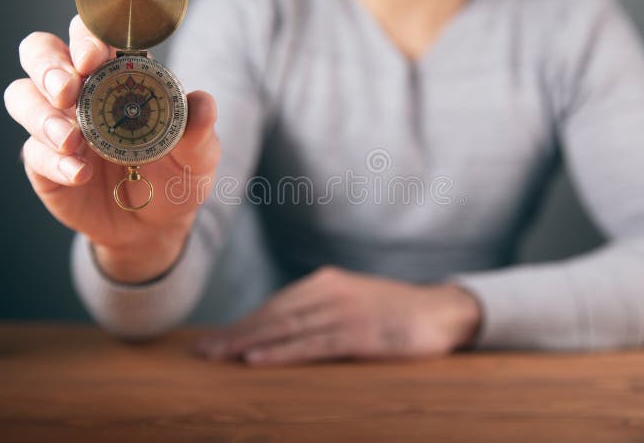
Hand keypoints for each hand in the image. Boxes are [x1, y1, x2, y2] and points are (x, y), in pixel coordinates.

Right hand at [4, 16, 220, 282]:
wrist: (157, 225)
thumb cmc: (177, 176)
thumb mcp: (198, 156)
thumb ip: (199, 130)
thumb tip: (203, 102)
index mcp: (118, 72)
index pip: (92, 34)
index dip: (88, 35)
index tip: (95, 56)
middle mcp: (80, 89)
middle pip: (41, 51)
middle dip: (48, 65)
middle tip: (67, 90)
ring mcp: (56, 123)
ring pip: (21, 95)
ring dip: (42, 114)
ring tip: (71, 140)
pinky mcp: (42, 160)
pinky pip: (32, 151)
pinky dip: (53, 160)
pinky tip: (79, 173)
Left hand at [197, 266, 481, 365]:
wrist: (440, 310)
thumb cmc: (392, 311)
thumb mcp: (353, 302)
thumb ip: (321, 310)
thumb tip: (283, 329)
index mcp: (325, 282)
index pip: (274, 305)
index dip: (242, 322)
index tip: (213, 339)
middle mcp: (328, 291)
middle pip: (272, 315)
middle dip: (235, 333)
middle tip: (203, 351)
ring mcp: (343, 311)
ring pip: (285, 329)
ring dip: (247, 343)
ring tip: (217, 356)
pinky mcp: (358, 333)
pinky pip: (311, 345)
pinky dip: (280, 352)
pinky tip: (255, 360)